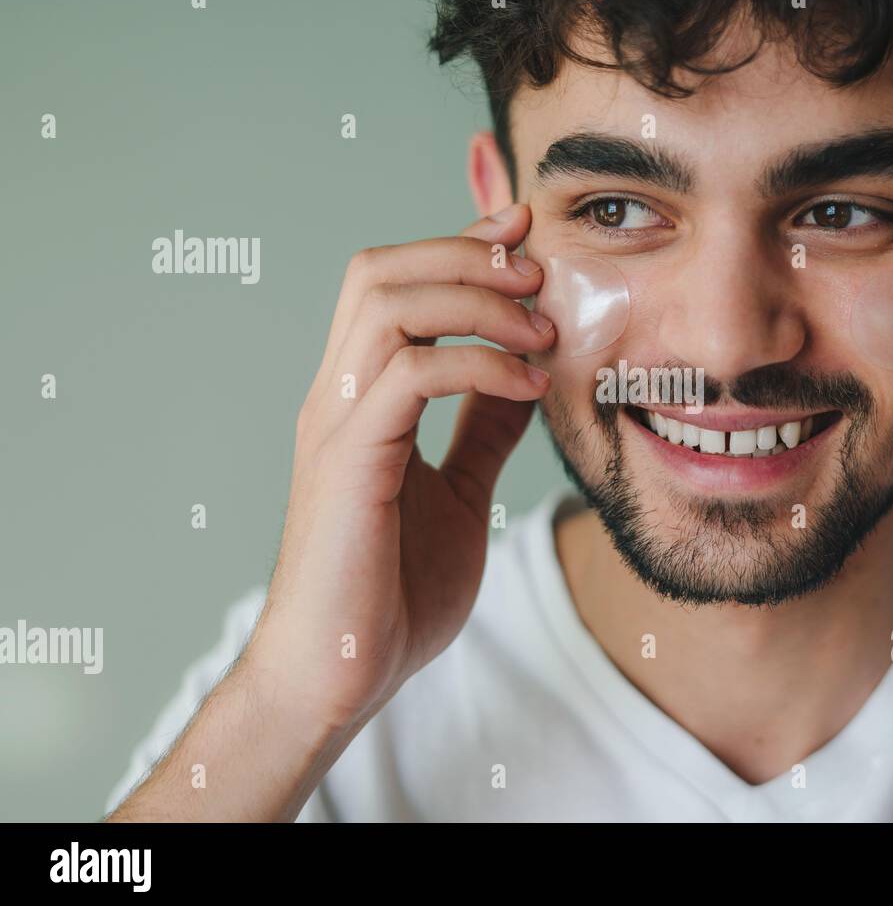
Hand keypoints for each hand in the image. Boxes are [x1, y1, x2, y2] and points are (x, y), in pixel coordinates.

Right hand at [249, 203, 554, 730]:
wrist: (340, 672)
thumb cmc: (392, 591)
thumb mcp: (461, 493)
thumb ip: (484, 432)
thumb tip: (525, 377)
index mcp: (361, 399)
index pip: (396, 285)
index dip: (459, 245)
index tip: (524, 233)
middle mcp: (339, 396)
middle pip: (381, 271)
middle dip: (465, 252)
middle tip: (537, 273)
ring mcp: (336, 423)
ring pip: (388, 305)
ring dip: (476, 299)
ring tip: (542, 329)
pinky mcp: (348, 462)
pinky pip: (409, 374)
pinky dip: (478, 365)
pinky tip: (528, 385)